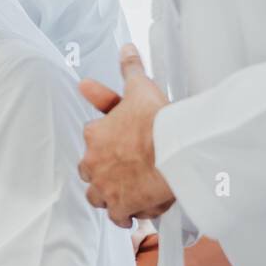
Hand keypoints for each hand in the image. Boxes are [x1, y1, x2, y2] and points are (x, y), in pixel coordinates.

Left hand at [77, 44, 176, 226]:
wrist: (175, 150)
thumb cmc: (158, 120)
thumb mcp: (140, 88)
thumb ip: (130, 69)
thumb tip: (126, 48)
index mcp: (94, 134)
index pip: (91, 140)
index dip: (106, 143)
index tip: (120, 146)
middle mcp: (93, 162)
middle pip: (90, 171)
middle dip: (103, 173)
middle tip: (123, 172)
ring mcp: (105, 186)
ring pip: (98, 196)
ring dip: (110, 196)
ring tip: (128, 194)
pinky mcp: (120, 206)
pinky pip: (118, 217)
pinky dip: (126, 216)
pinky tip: (136, 214)